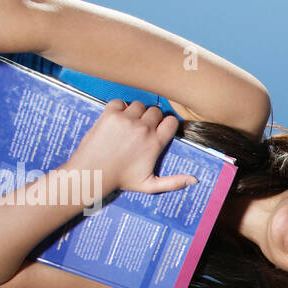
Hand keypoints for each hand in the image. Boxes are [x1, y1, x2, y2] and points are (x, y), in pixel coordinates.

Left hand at [65, 100, 195, 195]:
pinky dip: (119, 108)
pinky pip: (120, 102)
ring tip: (128, 124)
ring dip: (136, 112)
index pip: (172, 121)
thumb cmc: (121, 179)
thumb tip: (194, 179)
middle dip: (151, 118)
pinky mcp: (110, 114)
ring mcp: (126, 120)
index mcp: (155, 143)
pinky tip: (117, 119)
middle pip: (156, 111)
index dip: (167, 124)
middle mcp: (143, 129)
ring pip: (139, 105)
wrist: (92, 172)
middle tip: (141, 129)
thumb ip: (174, 182)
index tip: (160, 130)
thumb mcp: (150, 185)